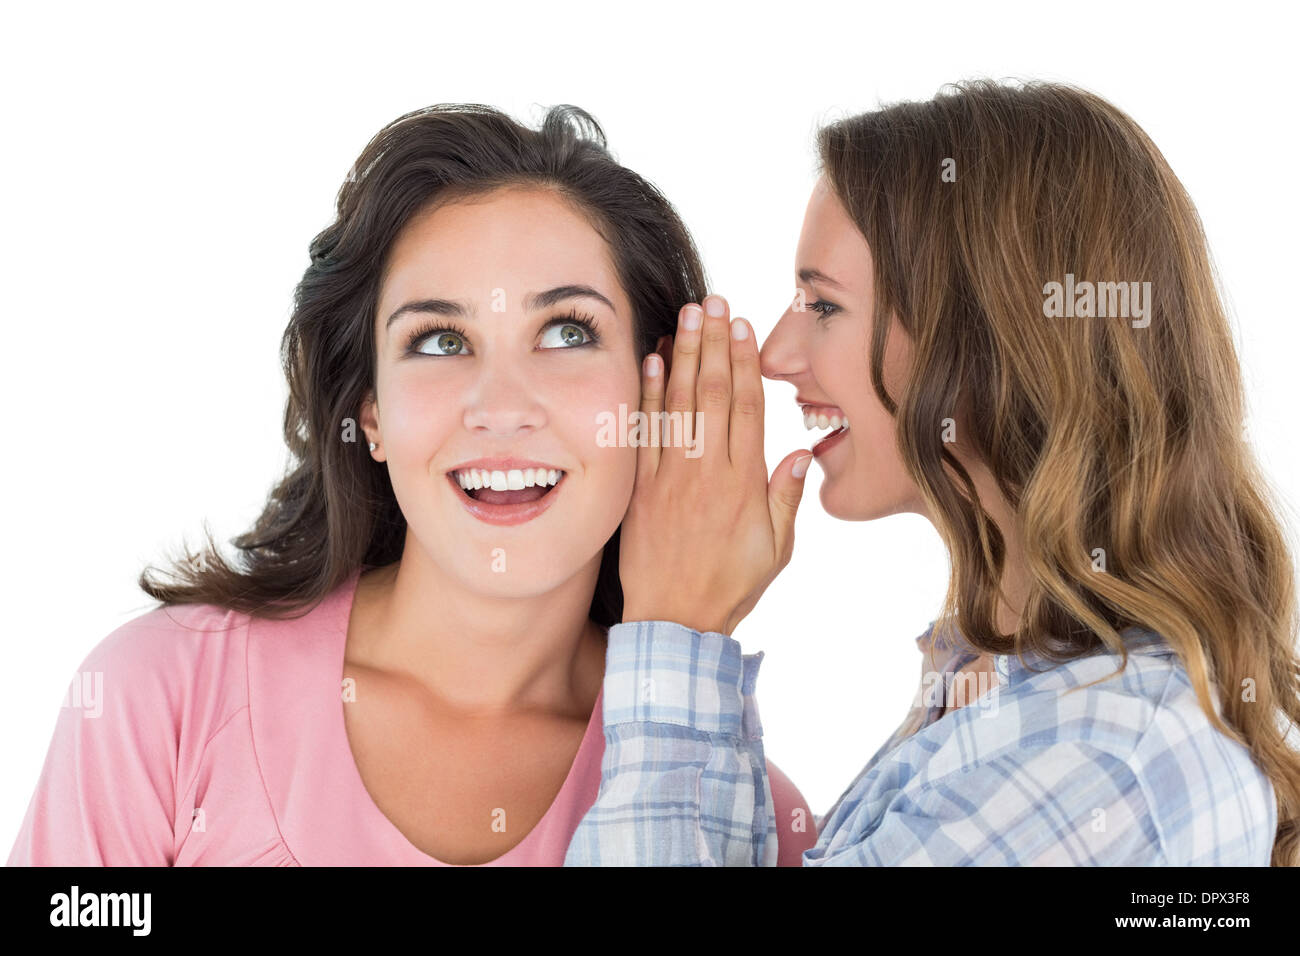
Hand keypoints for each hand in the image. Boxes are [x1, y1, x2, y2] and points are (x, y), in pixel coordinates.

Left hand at [618, 294, 812, 635]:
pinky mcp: (640, 489)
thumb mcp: (775, 550)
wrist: (674, 622)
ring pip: (676, 405)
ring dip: (680, 356)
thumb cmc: (730, 587)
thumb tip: (802, 452)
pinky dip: (646, 395)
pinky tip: (648, 362)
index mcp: (743, 484)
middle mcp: (705, 472)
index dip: (743, 363)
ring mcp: (669, 478)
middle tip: (712, 302)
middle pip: (710, 394)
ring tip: (684, 316)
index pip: (744, 408)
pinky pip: (644, 434)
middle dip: (712, 343)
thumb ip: (786, 499)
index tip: (743, 326)